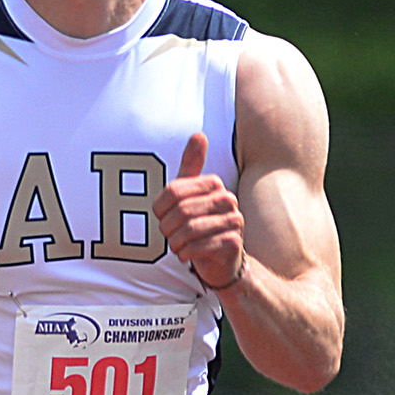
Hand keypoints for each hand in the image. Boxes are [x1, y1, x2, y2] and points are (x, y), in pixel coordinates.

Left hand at [161, 133, 245, 290]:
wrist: (221, 260)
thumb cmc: (200, 224)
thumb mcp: (190, 195)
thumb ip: (191, 167)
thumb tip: (199, 134)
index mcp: (214, 184)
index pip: (174, 190)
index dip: (160, 208)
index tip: (161, 217)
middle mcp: (228, 199)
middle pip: (182, 210)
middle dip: (167, 227)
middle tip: (167, 235)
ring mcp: (234, 221)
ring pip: (191, 229)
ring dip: (176, 242)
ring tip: (175, 246)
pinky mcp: (234, 242)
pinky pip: (202, 245)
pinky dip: (187, 253)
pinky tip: (185, 255)